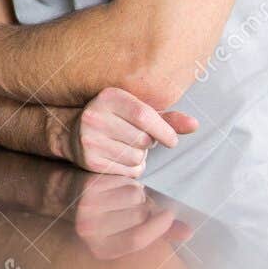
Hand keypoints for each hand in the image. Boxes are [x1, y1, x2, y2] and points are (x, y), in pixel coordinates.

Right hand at [65, 86, 197, 177]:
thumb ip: (165, 118)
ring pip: (136, 157)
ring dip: (139, 156)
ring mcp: (89, 139)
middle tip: (136, 138)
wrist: (72, 132)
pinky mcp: (90, 161)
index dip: (164, 130)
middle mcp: (94, 116)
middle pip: (142, 139)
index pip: (144, 115)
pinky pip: (127, 171)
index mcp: (108, 97)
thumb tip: (195, 125)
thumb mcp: (136, 111)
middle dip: (148, 143)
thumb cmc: (113, 120)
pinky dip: (131, 168)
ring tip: (125, 146)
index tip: (171, 140)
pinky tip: (118, 157)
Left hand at [72, 173, 191, 258]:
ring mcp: (87, 207)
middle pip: (139, 215)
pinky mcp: (88, 186)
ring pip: (134, 195)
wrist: (71, 197)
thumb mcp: (129, 231)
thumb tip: (188, 232)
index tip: (169, 215)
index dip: (159, 227)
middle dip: (148, 207)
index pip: (137, 240)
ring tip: (128, 196)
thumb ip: (159, 233)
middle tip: (141, 205)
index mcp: (101, 249)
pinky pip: (124, 181)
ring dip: (139, 193)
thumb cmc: (108, 218)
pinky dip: (129, 182)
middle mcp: (90, 230)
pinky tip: (119, 186)